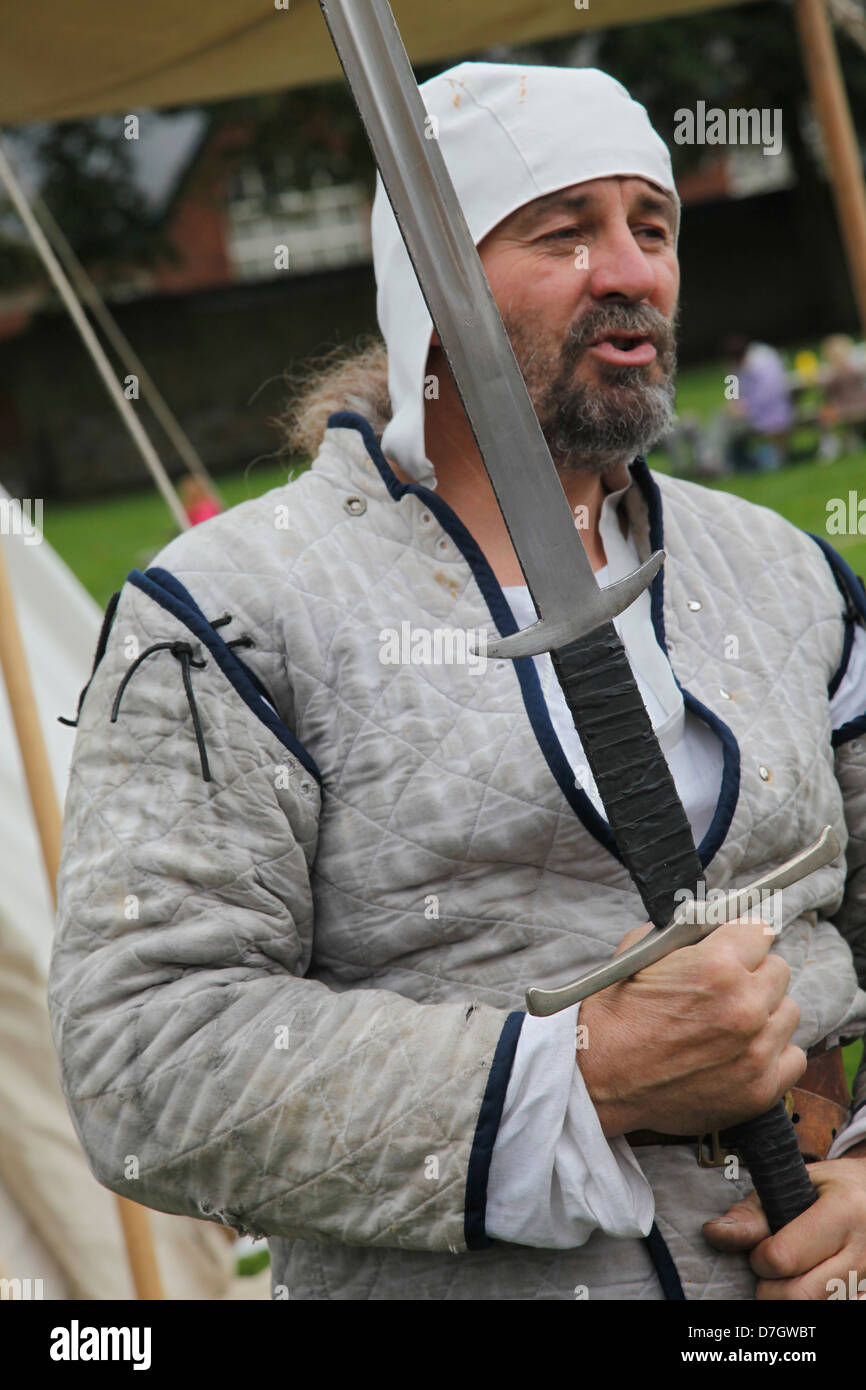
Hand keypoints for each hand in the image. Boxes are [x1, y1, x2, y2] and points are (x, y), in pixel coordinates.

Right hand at [576, 916, 805, 1137]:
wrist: (597, 1081)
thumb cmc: (613, 1019)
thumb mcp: (637, 956)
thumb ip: (679, 935)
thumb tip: (704, 924)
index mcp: (715, 967)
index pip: (759, 930)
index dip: (740, 937)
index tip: (735, 946)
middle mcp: (743, 1006)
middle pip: (779, 970)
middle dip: (754, 973)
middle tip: (726, 988)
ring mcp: (755, 1051)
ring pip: (789, 1012)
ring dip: (766, 1013)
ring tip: (732, 1022)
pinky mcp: (759, 1089)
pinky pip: (793, 1057)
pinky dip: (774, 1053)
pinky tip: (742, 1051)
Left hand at [703, 1142, 865, 1298]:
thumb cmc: (827, 1187)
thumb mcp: (790, 1184)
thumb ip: (752, 1214)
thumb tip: (713, 1234)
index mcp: (843, 1211)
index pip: (783, 1258)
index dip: (759, 1258)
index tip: (760, 1246)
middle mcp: (862, 1251)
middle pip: (798, 1296)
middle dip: (769, 1287)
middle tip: (769, 1265)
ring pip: (813, 1309)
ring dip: (787, 1297)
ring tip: (789, 1272)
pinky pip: (827, 1310)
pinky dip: (807, 1301)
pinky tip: (805, 1281)